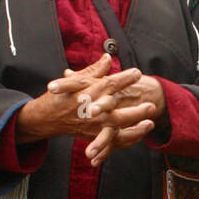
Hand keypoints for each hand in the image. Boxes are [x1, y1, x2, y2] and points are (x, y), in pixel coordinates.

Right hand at [15, 54, 157, 162]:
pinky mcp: (93, 136)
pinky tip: (140, 134)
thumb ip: (95, 70)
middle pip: (119, 112)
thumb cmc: (61, 95)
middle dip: (137, 111)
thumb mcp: (76, 80)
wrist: (46, 117)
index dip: (126, 78)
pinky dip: (128, 139)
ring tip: (150, 123)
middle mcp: (93, 111)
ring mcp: (94, 126)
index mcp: (90, 92)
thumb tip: (108, 57)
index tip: (138, 73)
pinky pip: (114, 141)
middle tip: (151, 105)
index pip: (112, 84)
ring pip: (119, 131)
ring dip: (136, 129)